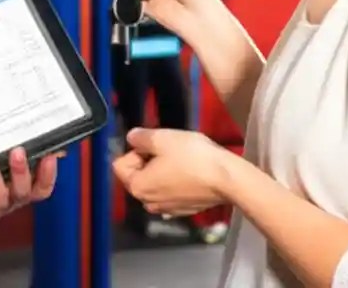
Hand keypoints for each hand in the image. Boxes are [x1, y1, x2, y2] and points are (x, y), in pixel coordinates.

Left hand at [112, 128, 233, 216]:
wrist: (227, 180)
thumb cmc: (193, 157)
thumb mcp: (162, 138)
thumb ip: (140, 137)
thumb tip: (131, 137)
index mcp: (137, 187)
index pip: (120, 165)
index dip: (135, 150)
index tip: (155, 145)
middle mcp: (148, 203)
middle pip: (136, 175)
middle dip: (148, 161)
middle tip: (169, 150)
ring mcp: (167, 210)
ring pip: (155, 184)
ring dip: (162, 171)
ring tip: (182, 161)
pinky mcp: (184, 211)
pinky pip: (171, 192)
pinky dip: (176, 183)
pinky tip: (190, 174)